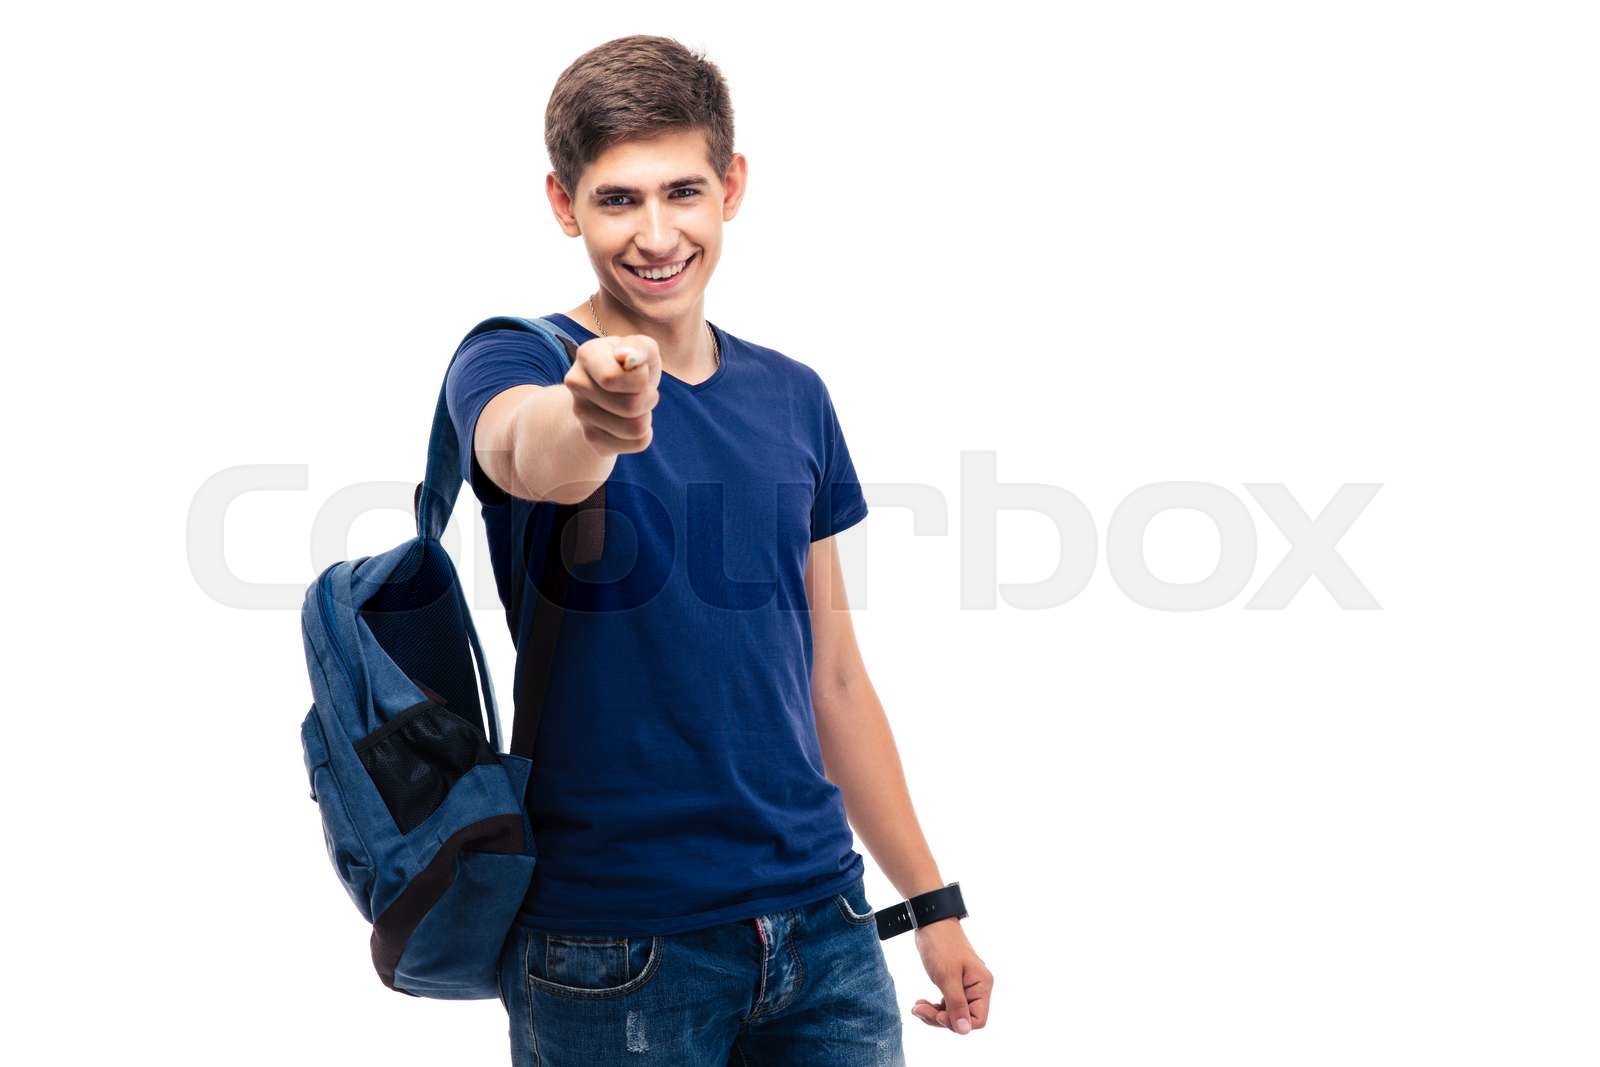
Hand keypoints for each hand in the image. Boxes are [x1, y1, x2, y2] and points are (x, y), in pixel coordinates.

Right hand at [564, 333, 660, 455]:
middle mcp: (576, 383)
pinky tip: (631, 421)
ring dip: (646, 416)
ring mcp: (580, 413)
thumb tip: (626, 357)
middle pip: (630, 407)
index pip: (612, 379)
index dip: (640, 379)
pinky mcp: (592, 438)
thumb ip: (639, 348)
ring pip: (635, 429)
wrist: (614, 392)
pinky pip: (636, 443)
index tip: (640, 371)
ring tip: (638, 405)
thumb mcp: (644, 349)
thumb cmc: (633, 366)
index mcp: (587, 354)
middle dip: (649, 398)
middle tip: (643, 390)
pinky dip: (644, 434)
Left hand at [910, 918, 992, 1034]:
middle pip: (963, 1018)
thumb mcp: (947, 977)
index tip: (939, 1015)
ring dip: (933, 1014)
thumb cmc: (941, 945)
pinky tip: (920, 1003)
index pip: (978, 1020)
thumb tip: (965, 1031)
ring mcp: (965, 986)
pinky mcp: (953, 983)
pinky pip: (946, 1004)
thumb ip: (956, 1005)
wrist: (931, 922)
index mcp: (982, 985)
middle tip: (920, 1010)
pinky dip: (933, 1007)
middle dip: (940, 1018)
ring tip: (917, 1007)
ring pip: (952, 1013)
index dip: (957, 1023)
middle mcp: (977, 987)